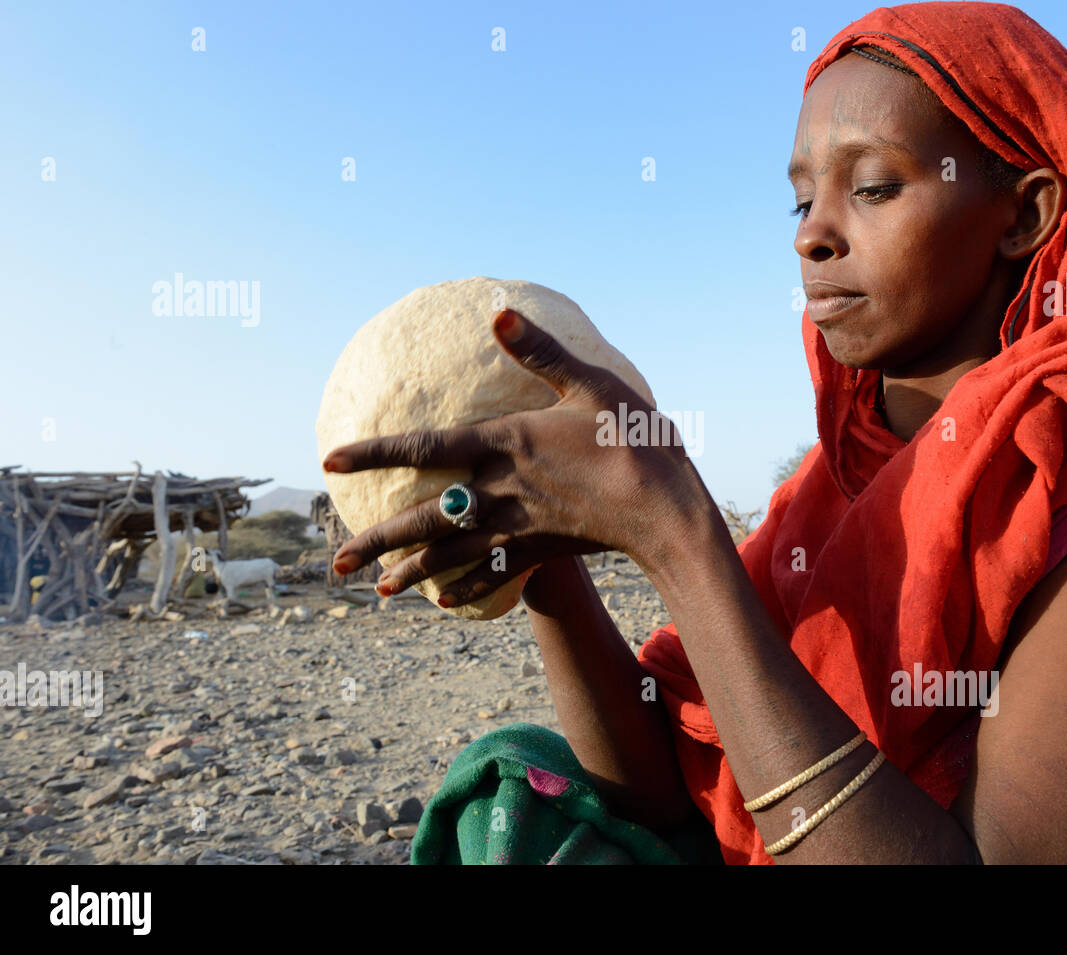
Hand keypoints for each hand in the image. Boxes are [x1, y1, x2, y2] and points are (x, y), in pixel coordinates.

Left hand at [322, 308, 704, 606]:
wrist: (666, 512)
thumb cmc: (635, 442)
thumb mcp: (591, 385)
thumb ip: (541, 352)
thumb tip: (497, 310)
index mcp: (505, 443)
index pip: (424, 448)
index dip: (374, 453)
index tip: (330, 462)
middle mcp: (500, 489)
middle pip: (423, 519)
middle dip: (376, 543)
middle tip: (336, 565)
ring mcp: (518, 526)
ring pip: (450, 554)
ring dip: (410, 572)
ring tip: (376, 589)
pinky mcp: (540, 550)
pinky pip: (492, 573)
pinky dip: (465, 587)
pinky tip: (445, 600)